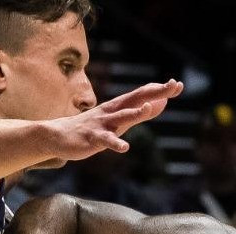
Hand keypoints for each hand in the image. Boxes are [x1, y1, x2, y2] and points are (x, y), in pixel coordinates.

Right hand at [43, 80, 181, 160]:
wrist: (57, 135)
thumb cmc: (92, 128)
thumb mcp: (118, 120)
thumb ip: (139, 113)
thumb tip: (161, 104)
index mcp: (119, 107)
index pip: (142, 94)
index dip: (160, 90)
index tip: (178, 84)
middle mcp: (112, 112)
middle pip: (136, 100)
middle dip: (155, 93)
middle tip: (173, 86)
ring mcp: (102, 124)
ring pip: (121, 117)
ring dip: (134, 112)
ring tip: (148, 108)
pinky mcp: (92, 138)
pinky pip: (105, 141)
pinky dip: (115, 143)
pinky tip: (124, 147)